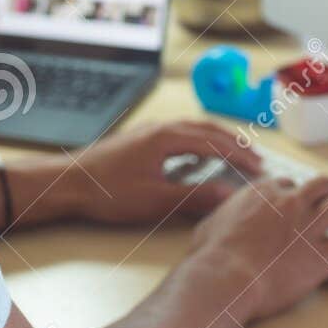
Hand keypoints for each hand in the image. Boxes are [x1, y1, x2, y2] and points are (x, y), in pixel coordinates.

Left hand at [67, 120, 261, 225]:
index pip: (215, 143)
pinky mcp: (139, 138)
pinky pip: (179, 132)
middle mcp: (160, 127)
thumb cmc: (107, 193)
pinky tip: (198, 154)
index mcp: (167, 138)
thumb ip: (195, 197)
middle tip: (257, 157)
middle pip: (207, 129)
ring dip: (217, 138)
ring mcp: (148, 130)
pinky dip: (199, 139)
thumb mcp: (156, 200)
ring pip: (193, 128)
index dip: (241, 156)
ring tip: (236, 152)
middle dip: (235, 143)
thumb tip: (230, 196)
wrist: (66, 183)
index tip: (260, 168)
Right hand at [186, 175, 327, 323]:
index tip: (299, 201)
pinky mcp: (323, 253)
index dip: (296, 192)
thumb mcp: (210, 224)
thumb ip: (222, 215)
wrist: (225, 277)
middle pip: (323, 185)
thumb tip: (218, 219)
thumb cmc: (212, 256)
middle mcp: (290, 202)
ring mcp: (309, 226)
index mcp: (263, 192)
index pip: (288, 183)